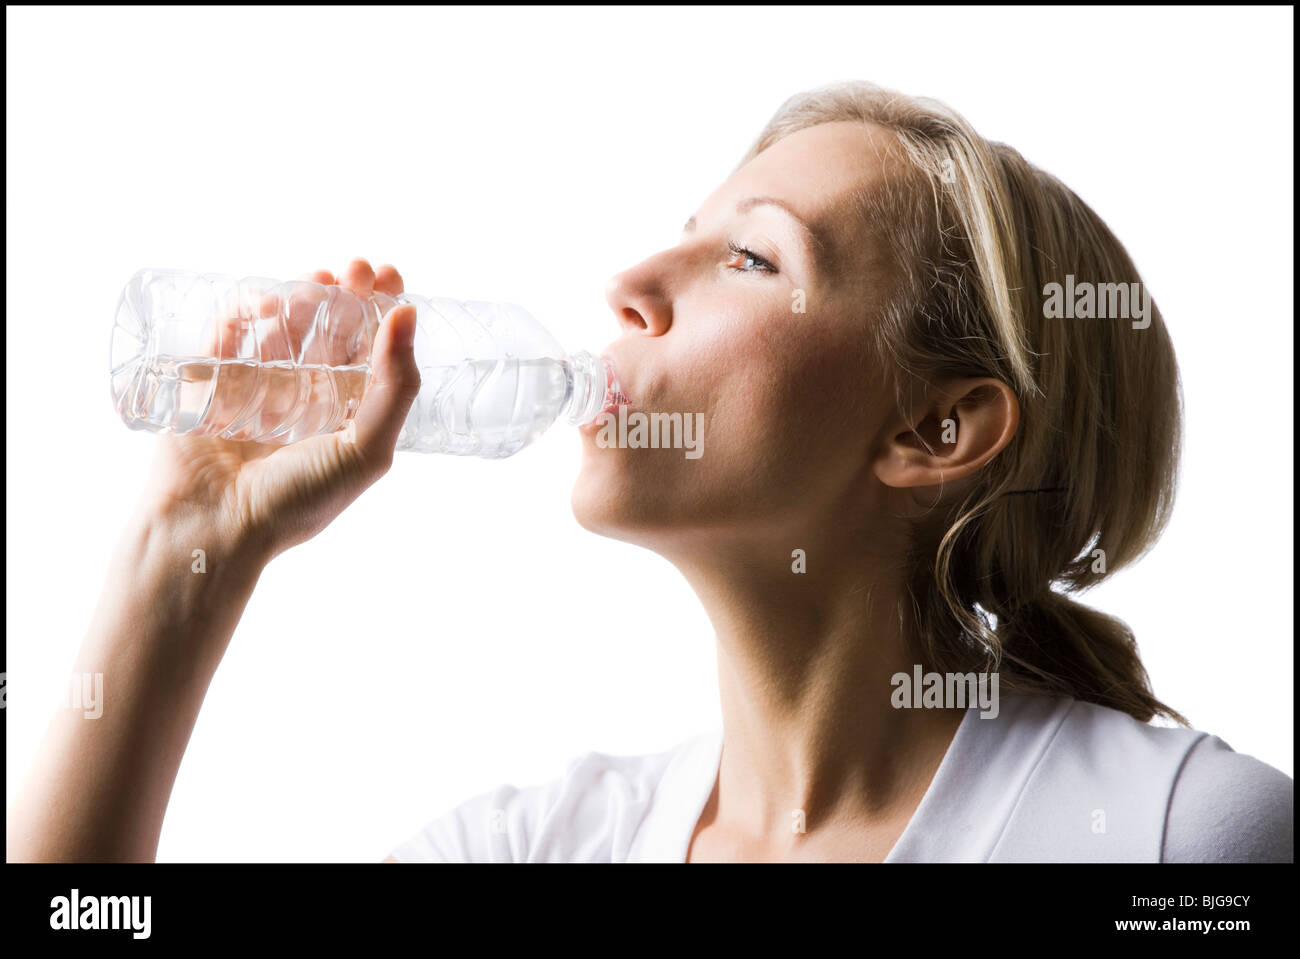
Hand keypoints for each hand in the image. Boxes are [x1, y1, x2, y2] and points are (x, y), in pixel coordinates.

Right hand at [140, 257, 420, 562]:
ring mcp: (257, 387)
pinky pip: (226, 333)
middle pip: (330, 327)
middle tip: (352, 268)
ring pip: (281, 325)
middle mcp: (306, 397)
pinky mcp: (209, 382)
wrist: (212, 530)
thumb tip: (408, 315)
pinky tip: (262, 304)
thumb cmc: (296, 503)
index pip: (371, 349)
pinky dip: (243, 311)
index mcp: (347, 413)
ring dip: (299, 295)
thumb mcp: (365, 451)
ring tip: (312, 285)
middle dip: (344, 292)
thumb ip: (394, 389)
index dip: (382, 308)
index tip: (388, 275)